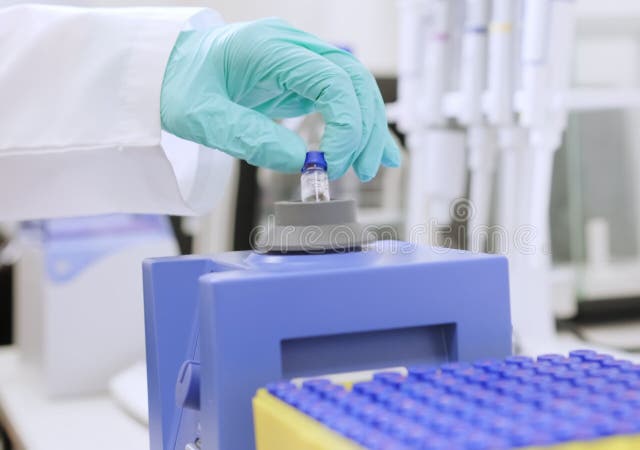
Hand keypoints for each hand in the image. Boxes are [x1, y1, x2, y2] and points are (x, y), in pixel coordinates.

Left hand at [160, 18, 399, 179]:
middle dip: (366, 127)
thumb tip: (300, 161)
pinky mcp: (302, 76)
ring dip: (368, 128)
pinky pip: (342, 96)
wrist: (167, 68)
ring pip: (355, 86)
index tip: (333, 162)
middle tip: (362, 170)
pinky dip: (360, 122)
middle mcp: (292, 46)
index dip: (346, 122)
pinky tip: (375, 149)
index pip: (332, 78)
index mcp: (268, 48)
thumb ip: (249, 137)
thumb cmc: (178, 85)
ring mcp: (300, 59)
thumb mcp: (201, 117)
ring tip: (367, 167)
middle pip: (353, 79)